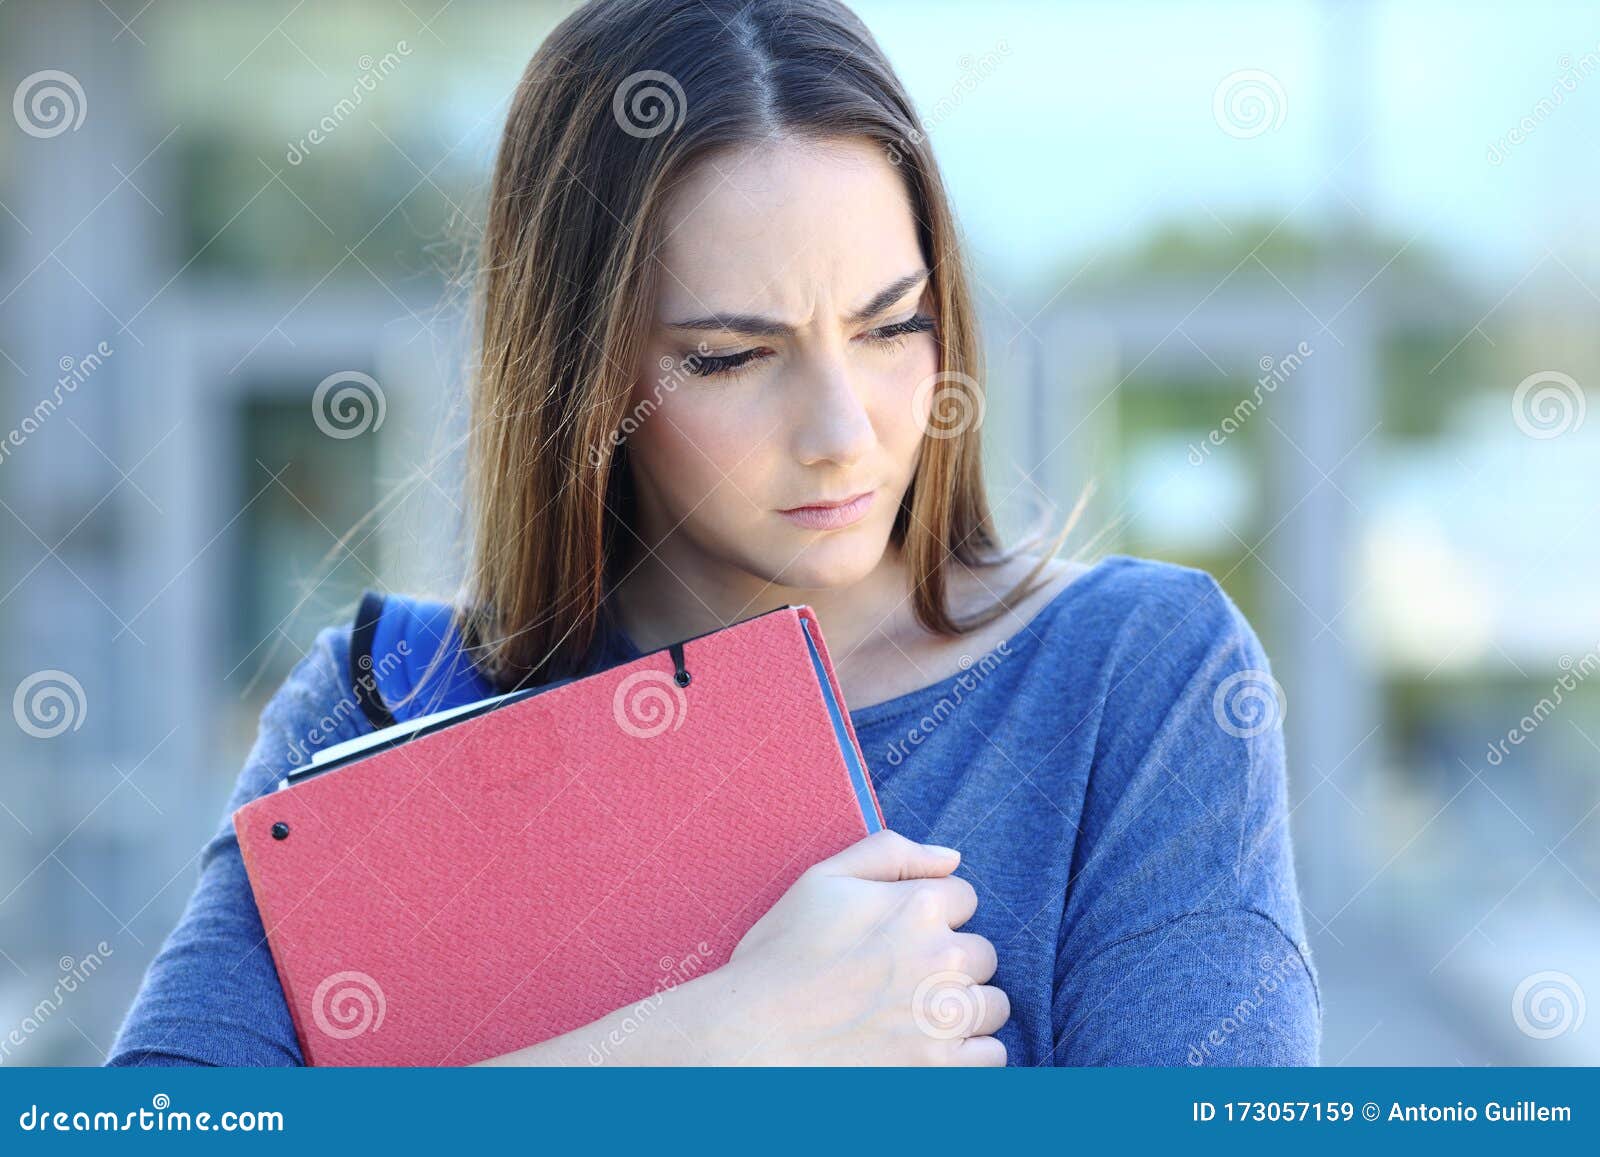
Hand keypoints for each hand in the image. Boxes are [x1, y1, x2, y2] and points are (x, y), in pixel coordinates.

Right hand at [704, 829, 1008, 1064]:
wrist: (751, 1038)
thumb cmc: (779, 957)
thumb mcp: (822, 880)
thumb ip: (891, 853)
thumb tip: (953, 858)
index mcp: (918, 905)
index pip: (964, 898)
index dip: (930, 916)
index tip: (896, 937)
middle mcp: (943, 957)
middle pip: (982, 953)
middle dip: (949, 963)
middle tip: (899, 981)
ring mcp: (945, 1016)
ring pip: (992, 1005)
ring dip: (964, 1009)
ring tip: (914, 1016)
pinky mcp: (942, 1069)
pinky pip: (992, 1055)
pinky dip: (969, 1054)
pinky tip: (928, 1049)